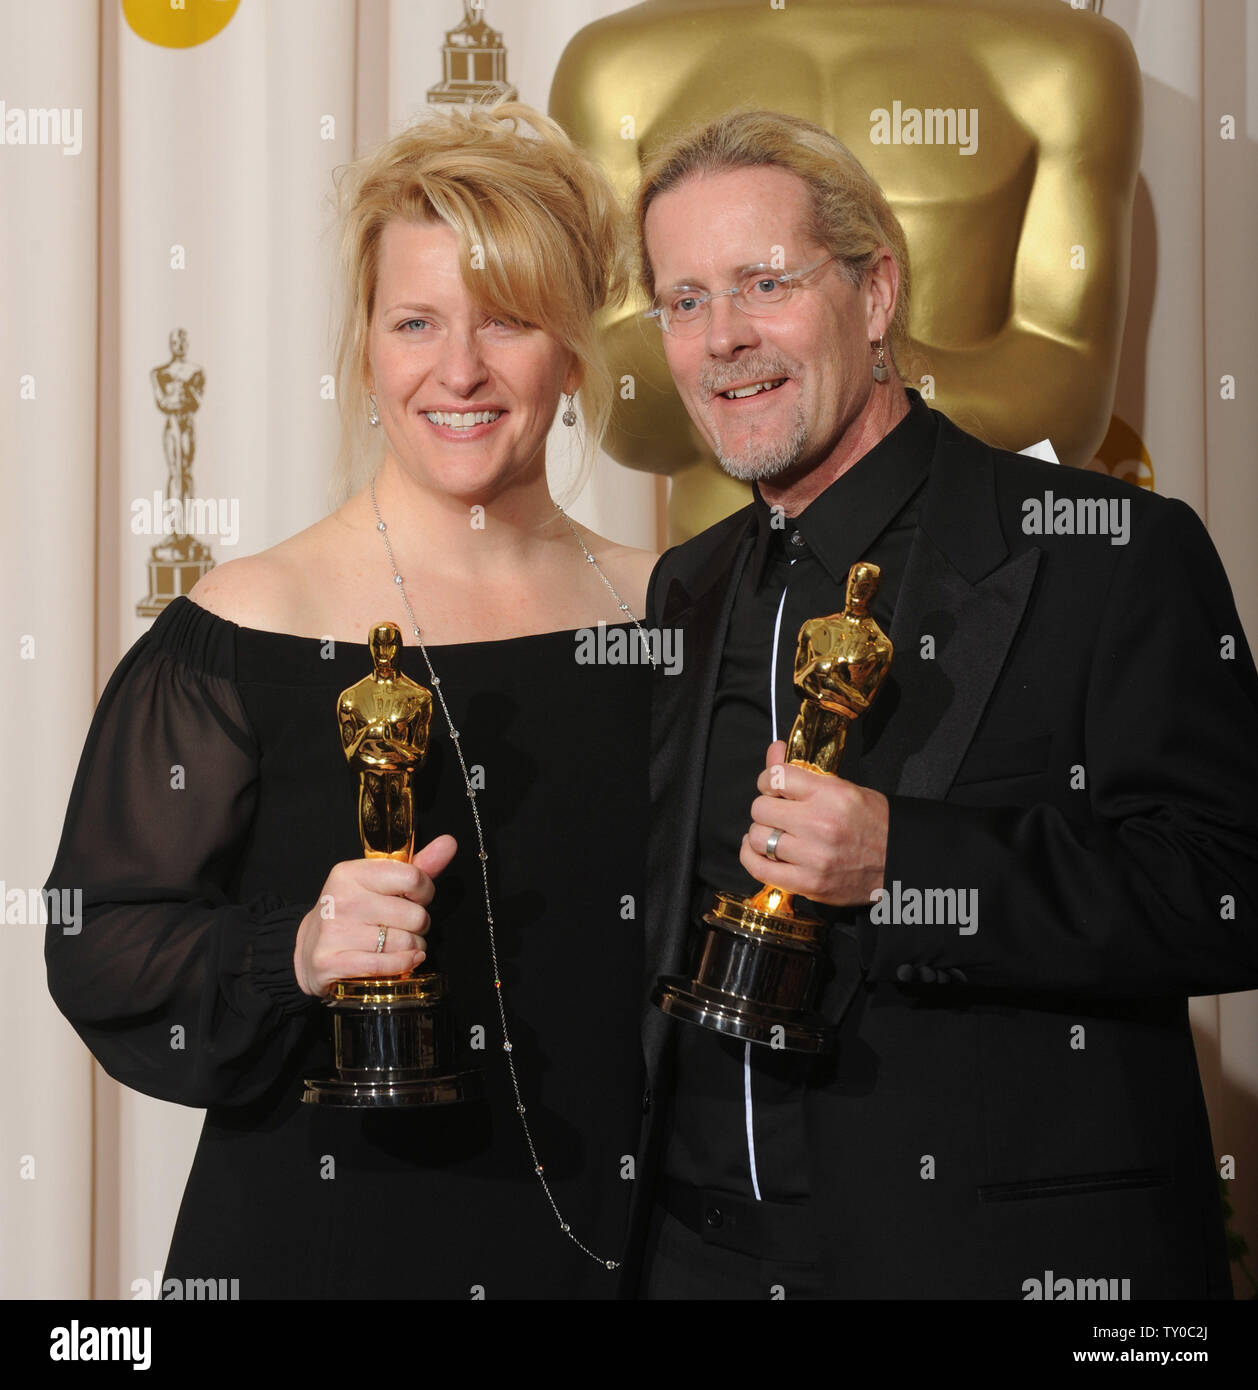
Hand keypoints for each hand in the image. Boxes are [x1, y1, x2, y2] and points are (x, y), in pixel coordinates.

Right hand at [293, 834, 457, 996]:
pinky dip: (403, 964)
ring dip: (412, 948)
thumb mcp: (381, 883)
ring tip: (399, 943)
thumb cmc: (354, 911)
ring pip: (404, 942)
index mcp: (352, 873)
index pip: (412, 878)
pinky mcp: (331, 962)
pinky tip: (404, 960)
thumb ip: (418, 866)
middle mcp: (341, 899)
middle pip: (414, 916)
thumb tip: (449, 843)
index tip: (417, 899)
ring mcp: (334, 931)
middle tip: (406, 926)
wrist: (311, 946)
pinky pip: (386, 964)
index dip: (425, 893)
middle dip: (419, 925)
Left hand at [739, 741, 886, 906]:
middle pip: (761, 808)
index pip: (776, 777)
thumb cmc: (873, 822)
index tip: (773, 787)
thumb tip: (774, 750)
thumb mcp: (842, 788)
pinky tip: (759, 850)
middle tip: (778, 813)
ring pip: (757, 837)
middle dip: (765, 807)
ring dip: (760, 833)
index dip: (768, 780)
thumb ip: (802, 773)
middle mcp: (820, 824)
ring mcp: (813, 857)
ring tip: (773, 833)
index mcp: (831, 795)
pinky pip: (760, 869)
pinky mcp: (808, 883)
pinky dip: (752, 857)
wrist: (899, 860)